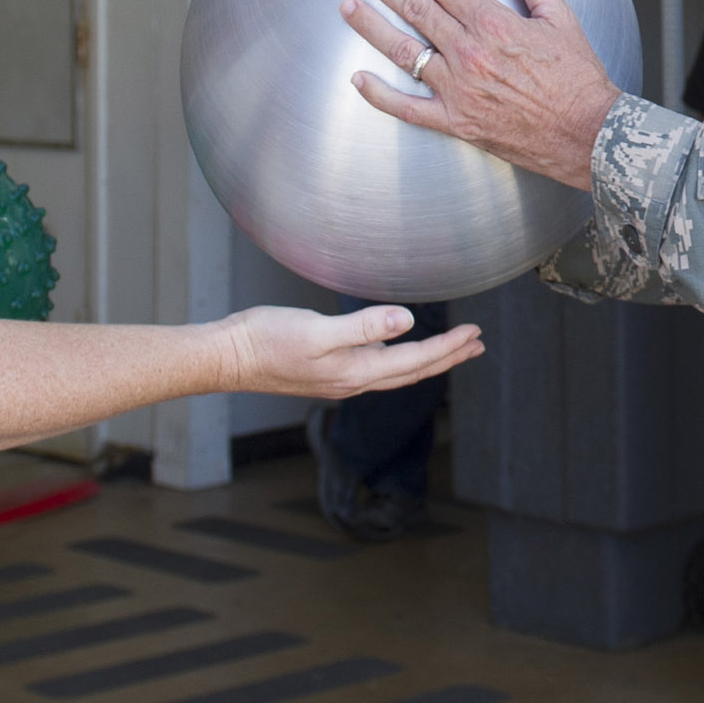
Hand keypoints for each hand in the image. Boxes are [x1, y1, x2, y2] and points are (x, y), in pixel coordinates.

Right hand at [218, 305, 481, 398]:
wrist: (226, 357)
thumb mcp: (316, 330)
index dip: (448, 347)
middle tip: (477, 344)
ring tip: (450, 350)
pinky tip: (397, 349)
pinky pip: (377, 368)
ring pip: (396, 372)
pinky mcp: (326, 371)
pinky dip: (399, 359)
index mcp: (356, 372)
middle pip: (413, 372)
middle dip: (448, 358)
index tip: (475, 334)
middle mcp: (353, 381)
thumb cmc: (265, 340)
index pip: (416, 361)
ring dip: (427, 360)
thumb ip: (362, 326)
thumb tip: (406, 321)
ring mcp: (339, 379)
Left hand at [340, 0, 623, 189]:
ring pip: (403, 51)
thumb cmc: (578, 79)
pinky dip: (379, 95)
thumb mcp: (562, 18)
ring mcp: (459, 90)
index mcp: (494, 23)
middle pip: (415, 8)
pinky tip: (358, 79)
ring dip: (371, 26)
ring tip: (348, 6)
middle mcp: (470, 53)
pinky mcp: (456, 123)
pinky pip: (408, 108)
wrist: (589, 134)